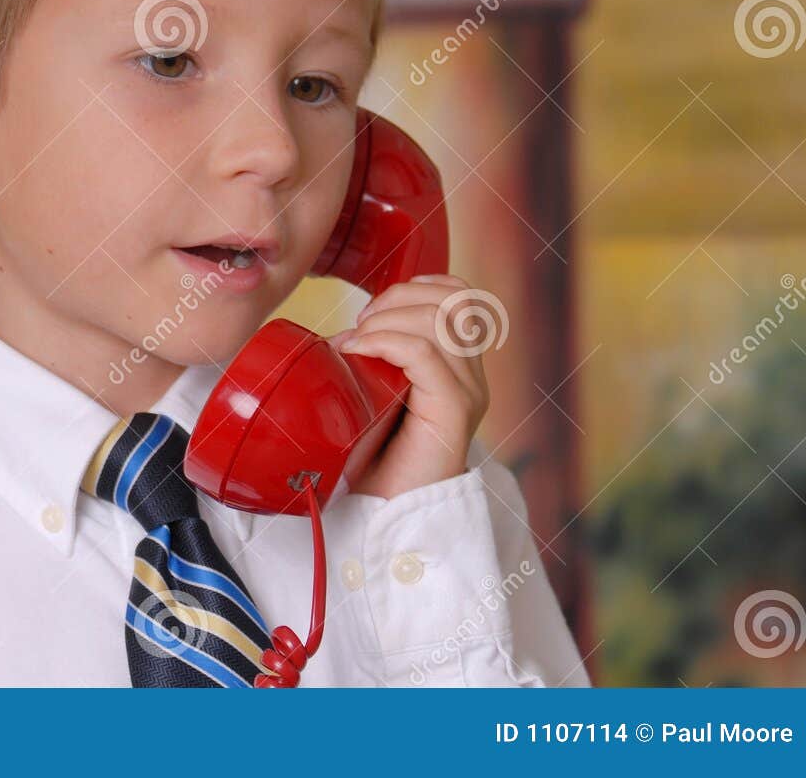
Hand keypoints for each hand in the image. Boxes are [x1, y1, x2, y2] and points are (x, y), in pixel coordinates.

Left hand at [327, 274, 492, 500]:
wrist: (385, 518)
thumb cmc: (371, 462)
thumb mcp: (368, 397)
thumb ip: (369, 363)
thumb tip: (335, 335)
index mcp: (456, 368)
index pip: (461, 296)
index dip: (418, 286)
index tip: (372, 310)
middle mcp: (470, 377)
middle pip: (454, 299)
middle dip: (397, 298)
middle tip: (359, 328)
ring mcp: (467, 392)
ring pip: (442, 319)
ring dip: (388, 319)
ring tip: (356, 344)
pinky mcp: (454, 411)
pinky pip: (428, 354)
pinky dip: (386, 342)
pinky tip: (356, 352)